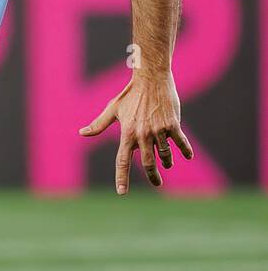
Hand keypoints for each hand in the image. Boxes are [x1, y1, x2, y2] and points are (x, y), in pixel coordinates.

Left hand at [79, 71, 193, 193]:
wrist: (151, 78)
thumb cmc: (130, 94)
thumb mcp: (113, 109)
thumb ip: (99, 124)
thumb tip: (81, 133)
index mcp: (127, 133)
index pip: (122, 161)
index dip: (121, 177)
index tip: (121, 192)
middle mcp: (142, 134)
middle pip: (147, 163)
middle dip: (153, 176)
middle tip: (157, 183)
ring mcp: (158, 130)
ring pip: (165, 155)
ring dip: (167, 162)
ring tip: (167, 164)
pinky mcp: (172, 124)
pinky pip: (180, 142)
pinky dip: (184, 150)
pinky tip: (188, 156)